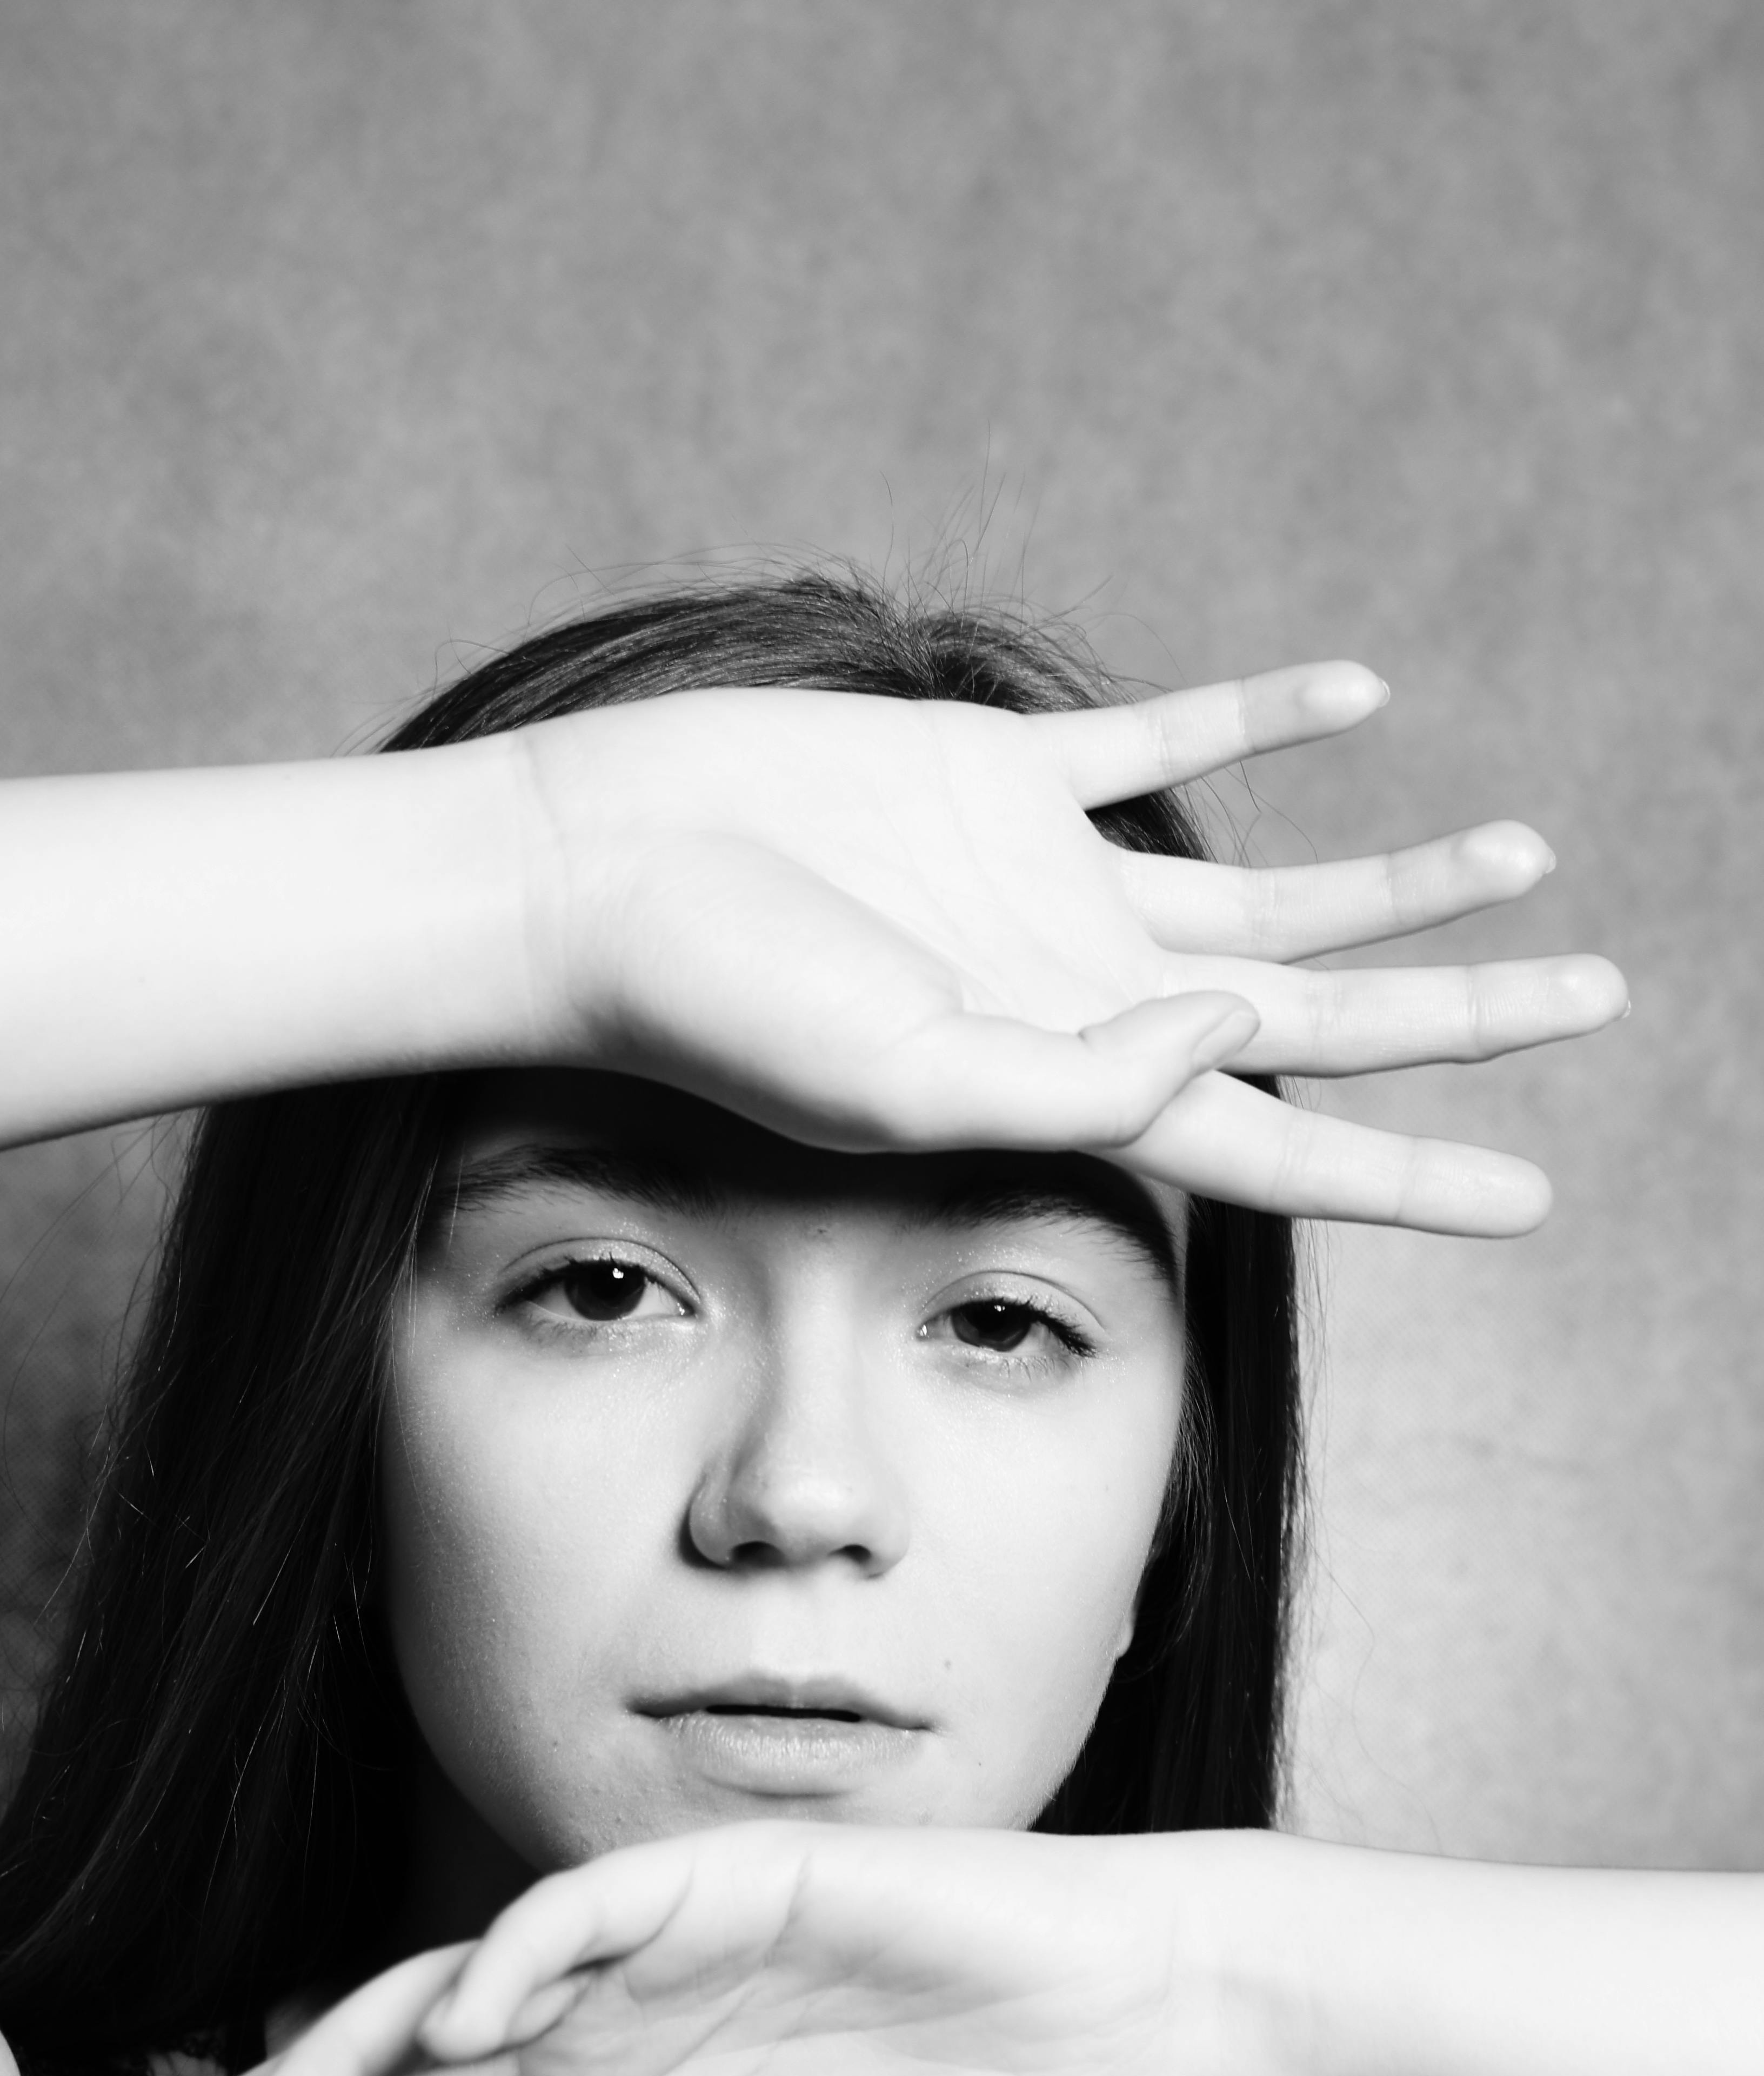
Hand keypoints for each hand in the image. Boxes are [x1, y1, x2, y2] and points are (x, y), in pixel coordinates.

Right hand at [524, 667, 1625, 1232]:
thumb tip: (1244, 1016)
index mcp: (1072, 1089)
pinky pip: (1160, 736)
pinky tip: (1361, 697)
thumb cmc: (724, 1009)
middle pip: (1320, 1018)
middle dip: (1459, 1013)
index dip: (1415, 1178)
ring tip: (1526, 852)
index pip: (1285, 1152)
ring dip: (1397, 875)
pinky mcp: (999, 773)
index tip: (1539, 1200)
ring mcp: (1050, 885)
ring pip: (1273, 884)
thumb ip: (1090, 1075)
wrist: (596, 878)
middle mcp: (1084, 997)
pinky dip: (1259, 712)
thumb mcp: (915, 1079)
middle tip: (1601, 992)